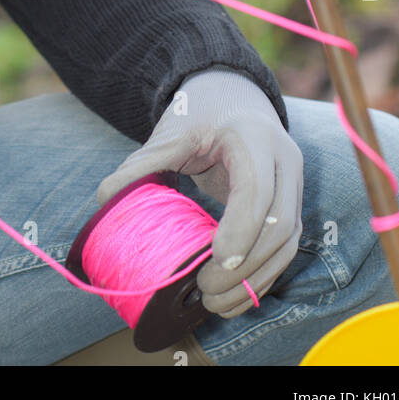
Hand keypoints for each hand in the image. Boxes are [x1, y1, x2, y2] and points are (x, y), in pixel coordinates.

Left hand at [96, 68, 302, 318]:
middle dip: (244, 268)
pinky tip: (233, 295)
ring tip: (216, 304)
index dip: (239, 231)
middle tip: (204, 290)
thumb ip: (141, 165)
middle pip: (280, 225)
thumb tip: (106, 200)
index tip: (211, 261)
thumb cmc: (201, 113)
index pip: (258, 191)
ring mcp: (293, 183)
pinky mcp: (290, 204)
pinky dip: (261, 276)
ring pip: (288, 243)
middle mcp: (283, 160)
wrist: (232, 95)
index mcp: (253, 137)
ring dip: (255, 280)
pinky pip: (285, 248)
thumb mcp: (170, 132)